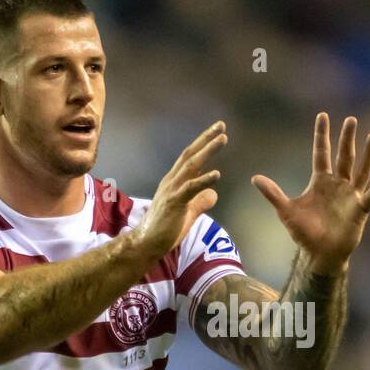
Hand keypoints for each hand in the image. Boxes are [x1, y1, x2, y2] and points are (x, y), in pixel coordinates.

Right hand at [135, 121, 227, 258]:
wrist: (146, 244)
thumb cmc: (165, 229)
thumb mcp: (187, 213)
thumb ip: (200, 202)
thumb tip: (214, 194)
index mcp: (174, 181)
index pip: (190, 158)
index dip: (203, 144)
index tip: (217, 132)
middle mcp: (171, 181)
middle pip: (190, 155)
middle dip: (206, 139)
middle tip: (221, 125)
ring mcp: (172, 190)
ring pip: (191, 165)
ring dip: (208, 151)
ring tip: (222, 139)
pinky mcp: (174, 203)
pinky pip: (190, 188)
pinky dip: (204, 180)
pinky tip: (217, 174)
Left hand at [251, 113, 369, 273]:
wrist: (320, 254)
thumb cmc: (304, 233)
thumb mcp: (286, 211)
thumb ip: (273, 194)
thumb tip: (254, 178)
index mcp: (320, 181)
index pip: (321, 153)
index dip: (321, 135)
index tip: (322, 116)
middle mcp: (338, 184)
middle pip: (343, 156)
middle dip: (346, 138)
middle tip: (351, 119)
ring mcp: (351, 196)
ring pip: (361, 171)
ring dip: (367, 155)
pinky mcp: (360, 210)